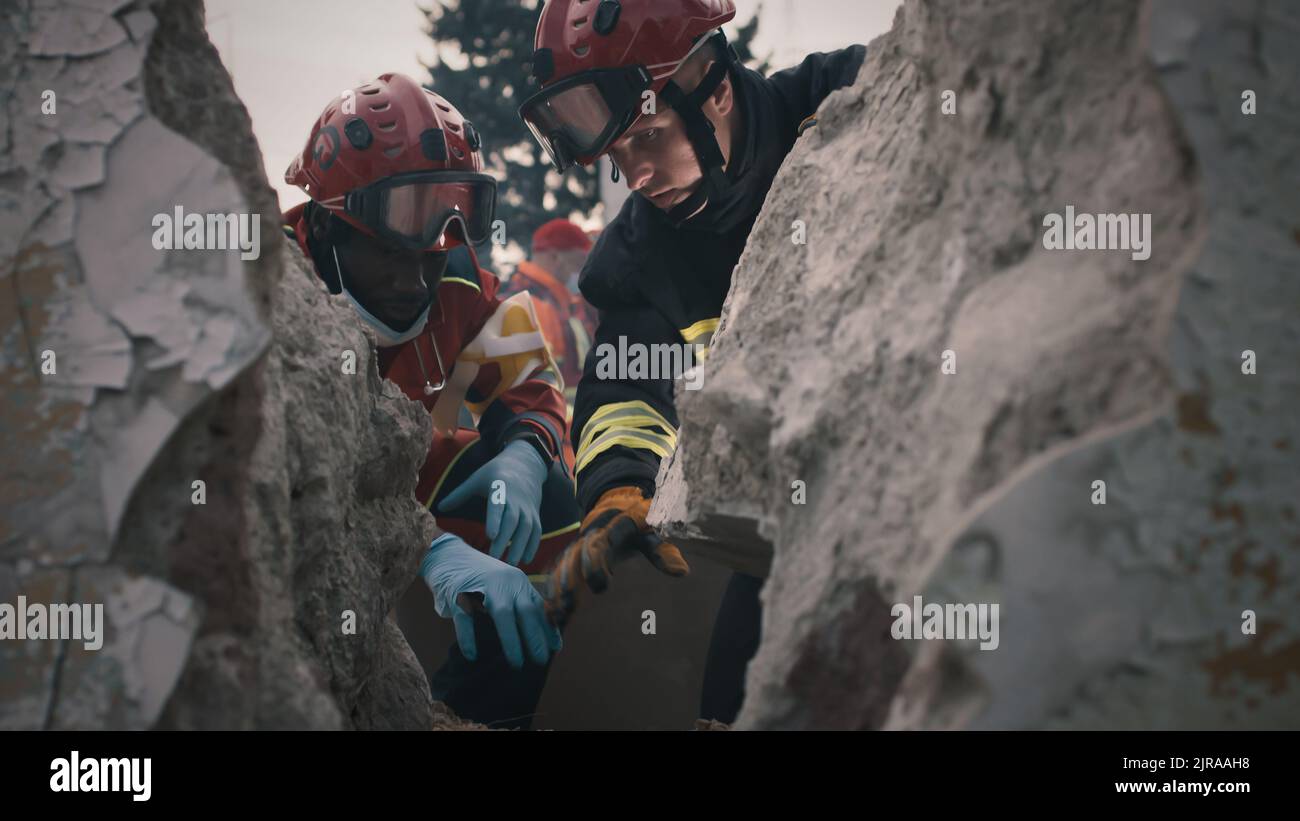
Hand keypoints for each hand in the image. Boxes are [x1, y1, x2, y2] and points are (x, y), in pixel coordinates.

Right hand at [420, 533, 562, 667]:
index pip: (538, 606)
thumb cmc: (479, 578)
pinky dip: (468, 638)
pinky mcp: (458, 592)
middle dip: (535, 637)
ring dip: (511, 640)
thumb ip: (520, 604)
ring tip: (516, 663)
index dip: (548, 627)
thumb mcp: (504, 585)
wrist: (446, 555)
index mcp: (517, 581)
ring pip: (501, 614)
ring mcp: (481, 586)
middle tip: (540, 660)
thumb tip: (540, 634)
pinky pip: (466, 618)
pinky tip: (472, 655)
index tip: (556, 648)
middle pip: (525, 610)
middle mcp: (504, 581)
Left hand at [438, 439, 547, 566]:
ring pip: (527, 529)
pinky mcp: (535, 514)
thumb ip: (459, 495)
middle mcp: (516, 500)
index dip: (495, 520)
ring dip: (520, 546)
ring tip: (510, 565)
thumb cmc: (494, 473)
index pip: (498, 506)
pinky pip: (536, 532)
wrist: (525, 464)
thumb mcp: (476, 479)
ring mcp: (528, 508)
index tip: (490, 536)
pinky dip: (532, 545)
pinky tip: (526, 560)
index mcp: (500, 489)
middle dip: (504, 540)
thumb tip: (438, 508)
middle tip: (493, 559)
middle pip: (512, 521)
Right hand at [545, 487, 689, 624]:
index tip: (600, 586)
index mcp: (612, 529)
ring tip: (555, 613)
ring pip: (564, 564)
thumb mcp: (654, 532)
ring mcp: (579, 545)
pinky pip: (558, 570)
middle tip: (568, 603)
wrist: (616, 504)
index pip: (601, 544)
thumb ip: (664, 551)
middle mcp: (591, 535)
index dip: (597, 562)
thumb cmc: (639, 523)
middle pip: (576, 556)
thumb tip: (682, 572)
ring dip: (558, 588)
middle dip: (570, 579)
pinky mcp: (572, 554)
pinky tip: (549, 613)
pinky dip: (552, 590)